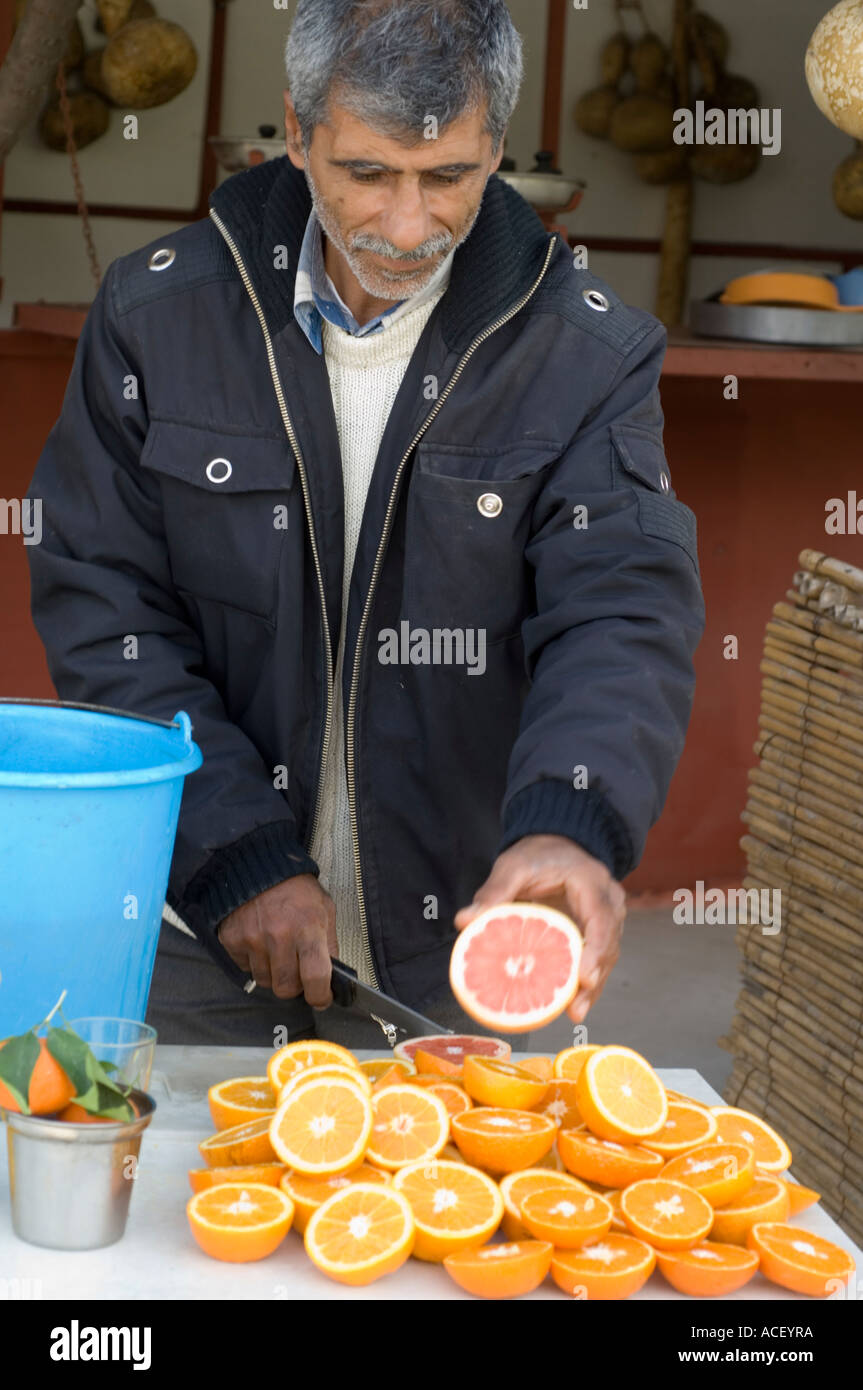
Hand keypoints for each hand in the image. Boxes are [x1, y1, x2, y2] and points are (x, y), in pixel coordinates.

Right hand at [217, 874, 337, 1006]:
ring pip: (265, 981)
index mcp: (308, 929)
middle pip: (286, 988)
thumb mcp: (324, 909)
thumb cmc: (296, 889)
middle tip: (297, 972)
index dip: (320, 996)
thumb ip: (329, 943)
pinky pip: (245, 968)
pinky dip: (254, 962)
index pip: (315, 977)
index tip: (322, 999)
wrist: (258, 866)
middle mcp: (279, 937)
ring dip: (273, 973)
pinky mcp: (232, 940)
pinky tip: (260, 941)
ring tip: (277, 951)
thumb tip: (332, 978)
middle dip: (294, 986)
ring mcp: (253, 940)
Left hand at [453, 834, 625, 1023]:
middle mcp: (608, 902)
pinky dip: (585, 982)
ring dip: (591, 988)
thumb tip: (464, 920)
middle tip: (574, 1009)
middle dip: (593, 980)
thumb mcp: (514, 866)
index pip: (602, 920)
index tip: (583, 978)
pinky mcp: (597, 932)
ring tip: (573, 1013)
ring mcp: (607, 918)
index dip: (596, 952)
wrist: (556, 843)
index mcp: (592, 882)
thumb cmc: (538, 854)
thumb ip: (493, 892)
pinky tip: (570, 1004)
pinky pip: (596, 959)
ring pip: (606, 957)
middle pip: (609, 946)